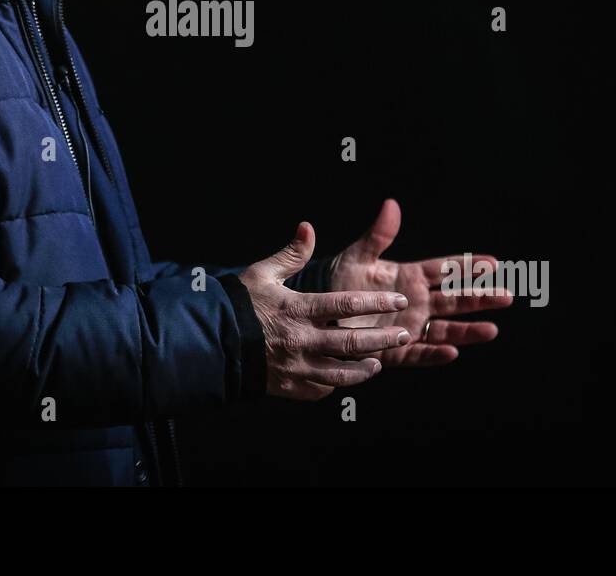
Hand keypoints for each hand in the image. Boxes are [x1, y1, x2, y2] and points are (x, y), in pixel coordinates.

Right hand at [238, 220, 413, 400]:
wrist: (211, 342)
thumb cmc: (238, 304)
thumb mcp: (262, 273)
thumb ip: (290, 254)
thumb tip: (308, 227)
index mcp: (297, 308)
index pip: (347, 303)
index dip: (378, 302)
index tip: (399, 300)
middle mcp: (301, 339)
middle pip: (353, 342)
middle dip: (384, 339)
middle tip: (404, 333)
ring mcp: (296, 366)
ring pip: (342, 373)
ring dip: (365, 368)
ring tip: (380, 362)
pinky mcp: (289, 387)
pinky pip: (321, 390)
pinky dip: (336, 384)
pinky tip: (345, 376)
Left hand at [321, 198, 510, 365]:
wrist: (317, 311)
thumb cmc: (337, 280)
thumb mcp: (357, 256)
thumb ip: (378, 235)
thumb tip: (392, 205)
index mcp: (408, 277)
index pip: (444, 271)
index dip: (467, 266)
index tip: (493, 263)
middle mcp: (414, 302)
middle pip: (454, 300)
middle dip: (480, 298)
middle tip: (508, 295)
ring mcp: (407, 326)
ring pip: (444, 329)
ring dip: (467, 330)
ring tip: (492, 330)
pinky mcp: (395, 350)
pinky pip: (419, 354)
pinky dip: (435, 355)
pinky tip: (452, 353)